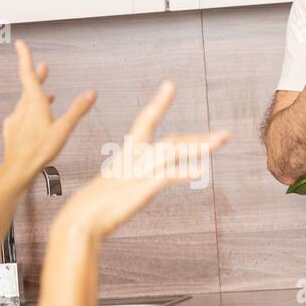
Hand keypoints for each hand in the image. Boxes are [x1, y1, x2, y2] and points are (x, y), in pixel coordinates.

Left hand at [0, 40, 95, 187]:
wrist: (17, 170)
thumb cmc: (40, 150)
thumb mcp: (64, 129)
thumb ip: (78, 110)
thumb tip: (92, 92)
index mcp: (34, 103)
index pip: (28, 74)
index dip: (25, 57)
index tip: (20, 43)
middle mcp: (22, 108)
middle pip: (28, 87)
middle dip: (37, 75)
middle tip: (44, 66)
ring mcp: (15, 120)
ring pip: (25, 102)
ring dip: (35, 96)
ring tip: (48, 96)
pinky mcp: (12, 131)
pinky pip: (20, 116)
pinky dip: (29, 113)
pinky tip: (32, 120)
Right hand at [55, 81, 228, 238]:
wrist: (79, 220)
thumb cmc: (93, 209)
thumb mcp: (114, 189)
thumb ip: (130, 182)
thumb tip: (141, 184)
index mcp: (126, 155)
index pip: (145, 122)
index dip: (158, 104)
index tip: (170, 85)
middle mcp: (134, 158)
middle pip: (172, 141)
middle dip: (199, 138)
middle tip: (226, 135)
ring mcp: (138, 172)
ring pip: (174, 151)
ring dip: (200, 145)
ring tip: (223, 140)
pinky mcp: (140, 189)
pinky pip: (166, 177)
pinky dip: (183, 173)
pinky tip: (200, 171)